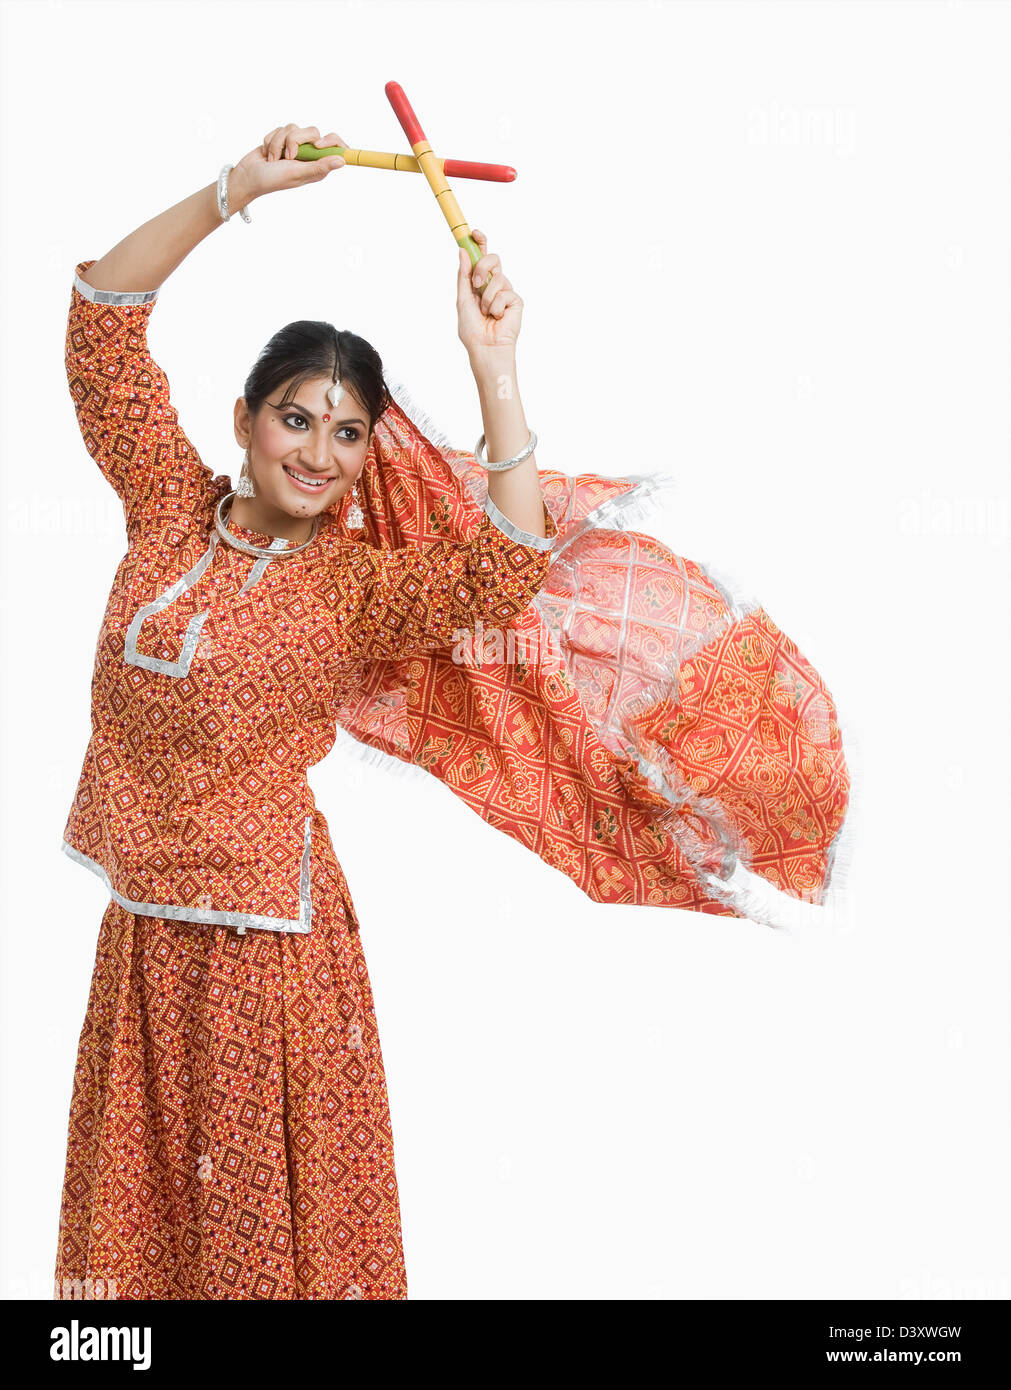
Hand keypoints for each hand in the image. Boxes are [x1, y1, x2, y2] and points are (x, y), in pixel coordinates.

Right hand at [229, 123, 346, 204]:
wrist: (248, 175)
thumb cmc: (273, 179)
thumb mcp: (298, 174)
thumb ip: (319, 167)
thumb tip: (342, 161)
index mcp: (317, 165)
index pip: (335, 147)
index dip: (331, 141)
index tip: (318, 144)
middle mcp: (309, 154)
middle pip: (313, 132)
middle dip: (295, 140)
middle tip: (288, 156)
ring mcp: (295, 146)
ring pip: (293, 128)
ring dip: (279, 142)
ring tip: (273, 158)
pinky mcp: (282, 139)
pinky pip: (280, 128)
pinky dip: (271, 140)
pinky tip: (268, 153)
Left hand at [456, 230, 521, 359]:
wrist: (485, 348)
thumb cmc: (472, 329)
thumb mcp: (463, 299)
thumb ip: (464, 275)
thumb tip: (463, 251)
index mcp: (480, 282)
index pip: (482, 257)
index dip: (480, 242)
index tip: (475, 233)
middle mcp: (494, 284)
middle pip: (493, 259)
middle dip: (483, 267)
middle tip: (477, 283)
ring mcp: (506, 292)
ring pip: (498, 277)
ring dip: (487, 296)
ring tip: (486, 313)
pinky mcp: (516, 302)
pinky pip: (506, 293)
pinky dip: (496, 307)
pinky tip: (497, 318)